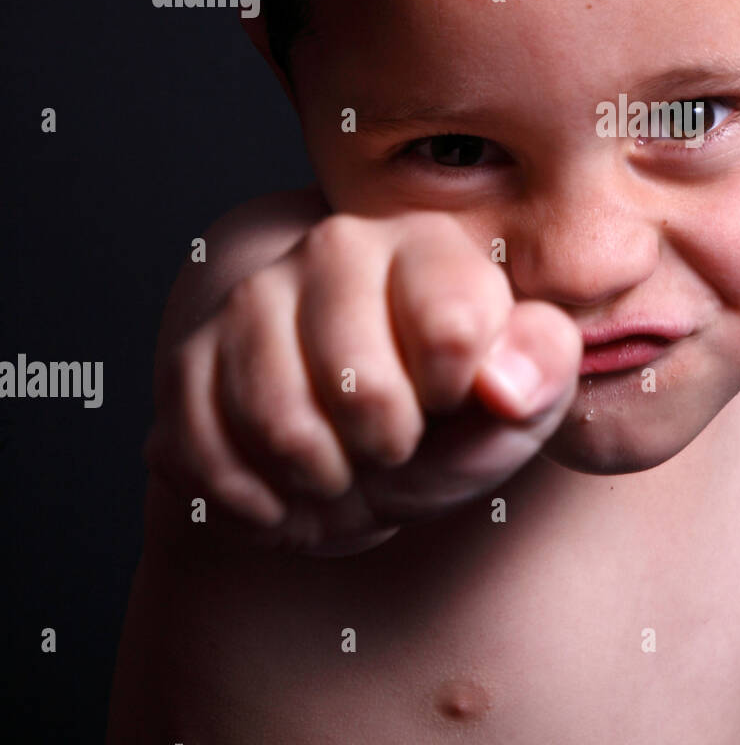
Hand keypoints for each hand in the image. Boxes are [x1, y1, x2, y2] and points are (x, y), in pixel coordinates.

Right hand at [144, 210, 581, 553]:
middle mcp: (337, 249)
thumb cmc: (454, 410)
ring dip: (324, 479)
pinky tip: (286, 485)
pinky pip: (209, 453)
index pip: (453, 331)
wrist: (356, 428)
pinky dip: (257, 500)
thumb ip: (543, 371)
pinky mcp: (191, 356)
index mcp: (428, 244)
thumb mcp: (525, 396)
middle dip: (388, 450)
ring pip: (283, 425)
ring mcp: (254, 297)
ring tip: (344, 463)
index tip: (455, 397)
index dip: (458, 396)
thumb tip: (504, 385)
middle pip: (364, 389)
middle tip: (394, 444)